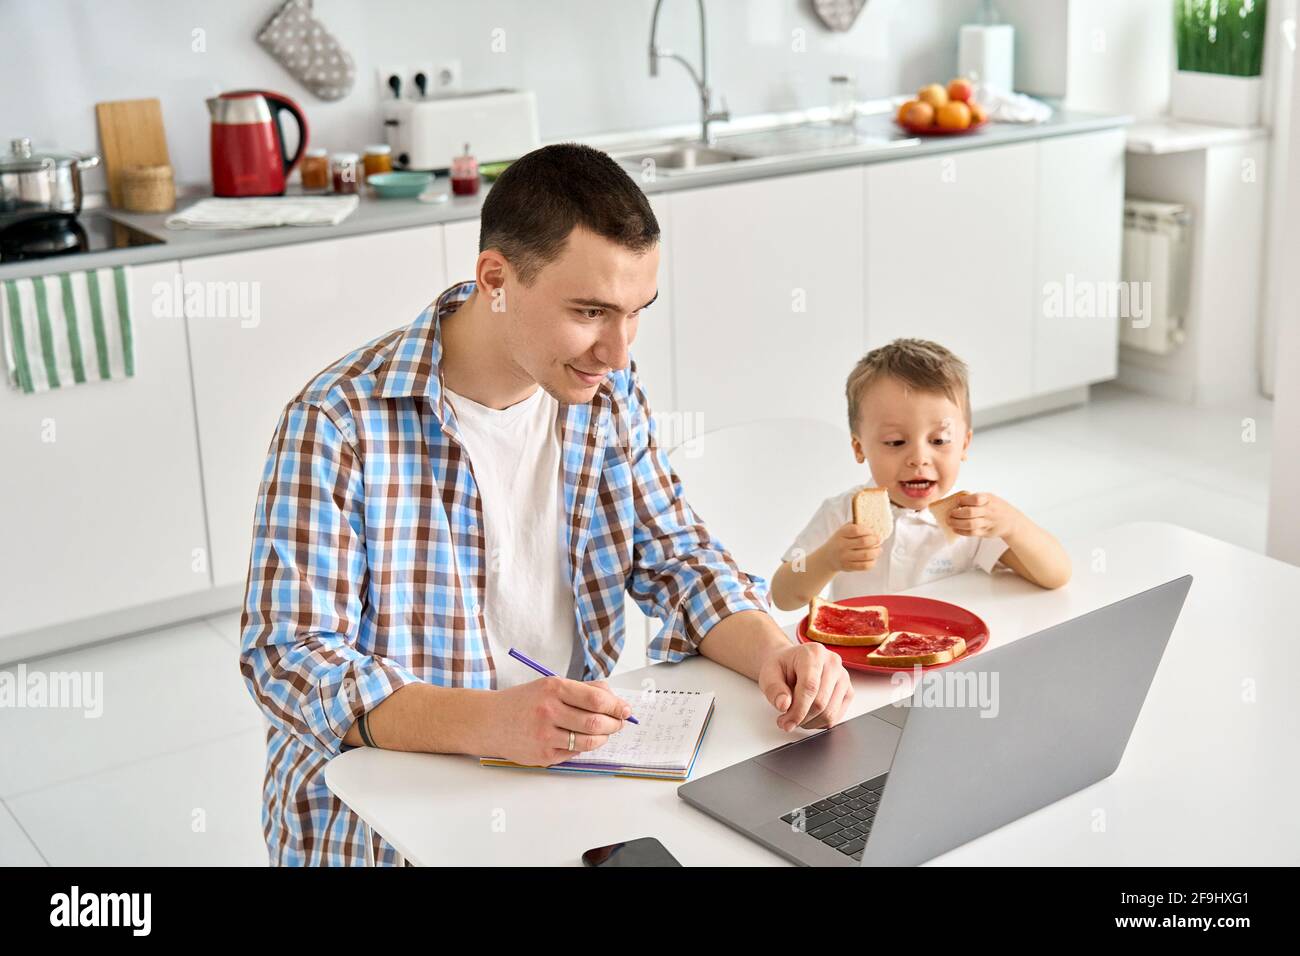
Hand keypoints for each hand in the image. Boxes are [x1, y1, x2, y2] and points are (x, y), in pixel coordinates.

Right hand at [486, 676, 629, 766]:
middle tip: (619, 722)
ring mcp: (545, 736)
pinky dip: (583, 746)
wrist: (490, 721)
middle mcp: (549, 711)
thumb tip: (613, 698)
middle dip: (614, 724)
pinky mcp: (543, 755)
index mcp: (553, 688)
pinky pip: (574, 753)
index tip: (625, 709)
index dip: (616, 706)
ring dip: (603, 738)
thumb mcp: (550, 686)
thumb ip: (582, 690)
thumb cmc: (524, 702)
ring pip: (588, 741)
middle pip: (596, 722)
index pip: (596, 699)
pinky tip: (579, 739)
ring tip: (603, 732)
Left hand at [758, 642, 853, 731]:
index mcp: (813, 653)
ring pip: (830, 713)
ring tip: (795, 717)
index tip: (786, 722)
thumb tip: (783, 704)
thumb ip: (774, 689)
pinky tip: (807, 716)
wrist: (790, 663)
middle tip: (785, 721)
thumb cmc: (781, 667)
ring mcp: (843, 677)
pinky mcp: (848, 691)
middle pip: (821, 702)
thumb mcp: (769, 674)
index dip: (798, 709)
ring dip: (810, 722)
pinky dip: (819, 723)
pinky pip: (836, 717)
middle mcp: (833, 662)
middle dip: (801, 718)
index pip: (810, 686)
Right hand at [817, 522, 881, 573]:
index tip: (873, 532)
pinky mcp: (848, 567)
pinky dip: (872, 562)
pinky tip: (873, 558)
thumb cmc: (841, 540)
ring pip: (866, 555)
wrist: (828, 557)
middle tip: (878, 540)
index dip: (868, 530)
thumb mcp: (844, 530)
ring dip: (876, 552)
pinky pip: (865, 566)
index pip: (857, 530)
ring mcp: (844, 557)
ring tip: (878, 549)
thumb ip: (856, 526)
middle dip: (875, 540)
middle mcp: (842, 545)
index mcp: (841, 533)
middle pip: (864, 542)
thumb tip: (873, 525)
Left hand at [948, 492, 1021, 539]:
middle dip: (956, 513)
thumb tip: (957, 500)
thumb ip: (976, 499)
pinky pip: (972, 533)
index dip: (963, 500)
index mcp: (989, 500)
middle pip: (970, 513)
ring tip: (950, 521)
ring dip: (956, 523)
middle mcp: (989, 511)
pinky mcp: (986, 532)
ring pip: (970, 524)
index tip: (957, 502)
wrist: (1012, 521)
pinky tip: (955, 528)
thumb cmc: (997, 508)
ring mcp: (988, 523)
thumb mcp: (990, 498)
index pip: (975, 499)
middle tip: (950, 514)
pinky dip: (961, 531)